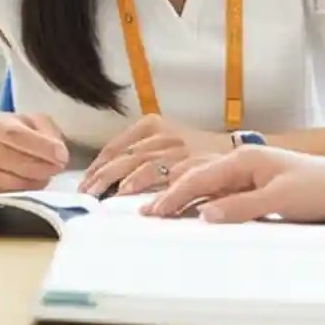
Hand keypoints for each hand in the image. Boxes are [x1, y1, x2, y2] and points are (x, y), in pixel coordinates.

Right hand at [0, 113, 69, 192]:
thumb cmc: (6, 129)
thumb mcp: (26, 119)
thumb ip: (46, 129)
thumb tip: (59, 150)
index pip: (18, 136)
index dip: (44, 147)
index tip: (62, 155)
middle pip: (23, 164)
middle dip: (48, 166)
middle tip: (61, 163)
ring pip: (22, 183)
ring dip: (42, 177)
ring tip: (47, 168)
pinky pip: (17, 192)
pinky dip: (32, 186)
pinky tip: (35, 177)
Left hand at [79, 115, 233, 195]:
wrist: (239, 155)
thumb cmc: (196, 153)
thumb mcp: (166, 142)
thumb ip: (141, 153)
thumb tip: (105, 178)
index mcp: (154, 125)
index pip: (117, 146)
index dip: (98, 165)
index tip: (85, 182)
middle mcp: (165, 135)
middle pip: (126, 155)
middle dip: (103, 176)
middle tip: (87, 193)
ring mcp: (180, 149)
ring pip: (143, 164)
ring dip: (122, 182)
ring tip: (105, 197)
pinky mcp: (194, 163)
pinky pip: (168, 176)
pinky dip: (152, 188)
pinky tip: (138, 199)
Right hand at [144, 146, 324, 222]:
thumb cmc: (319, 187)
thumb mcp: (281, 199)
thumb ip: (242, 207)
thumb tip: (205, 215)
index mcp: (244, 159)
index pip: (199, 179)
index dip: (174, 197)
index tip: (153, 212)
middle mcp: (242, 162)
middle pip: (196, 177)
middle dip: (169, 193)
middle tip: (145, 212)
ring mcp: (248, 173)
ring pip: (205, 183)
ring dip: (182, 195)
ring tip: (158, 209)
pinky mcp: (255, 186)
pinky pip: (220, 192)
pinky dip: (201, 200)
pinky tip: (191, 209)